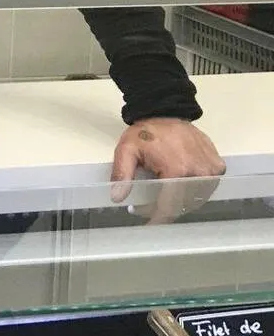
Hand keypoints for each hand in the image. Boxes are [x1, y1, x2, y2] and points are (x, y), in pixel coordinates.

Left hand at [111, 118, 225, 223]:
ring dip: (181, 200)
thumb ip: (122, 174)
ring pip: (196, 198)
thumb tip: (117, 197)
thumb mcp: (126, 150)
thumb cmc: (146, 132)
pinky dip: (194, 190)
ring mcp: (211, 170)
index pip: (169, 206)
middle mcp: (198, 173)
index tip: (148, 223)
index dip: (157, 217)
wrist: (167, 112)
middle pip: (184, 205)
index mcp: (177, 170)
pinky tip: (180, 185)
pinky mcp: (218, 166)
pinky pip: (207, 187)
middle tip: (150, 205)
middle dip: (166, 208)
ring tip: (164, 194)